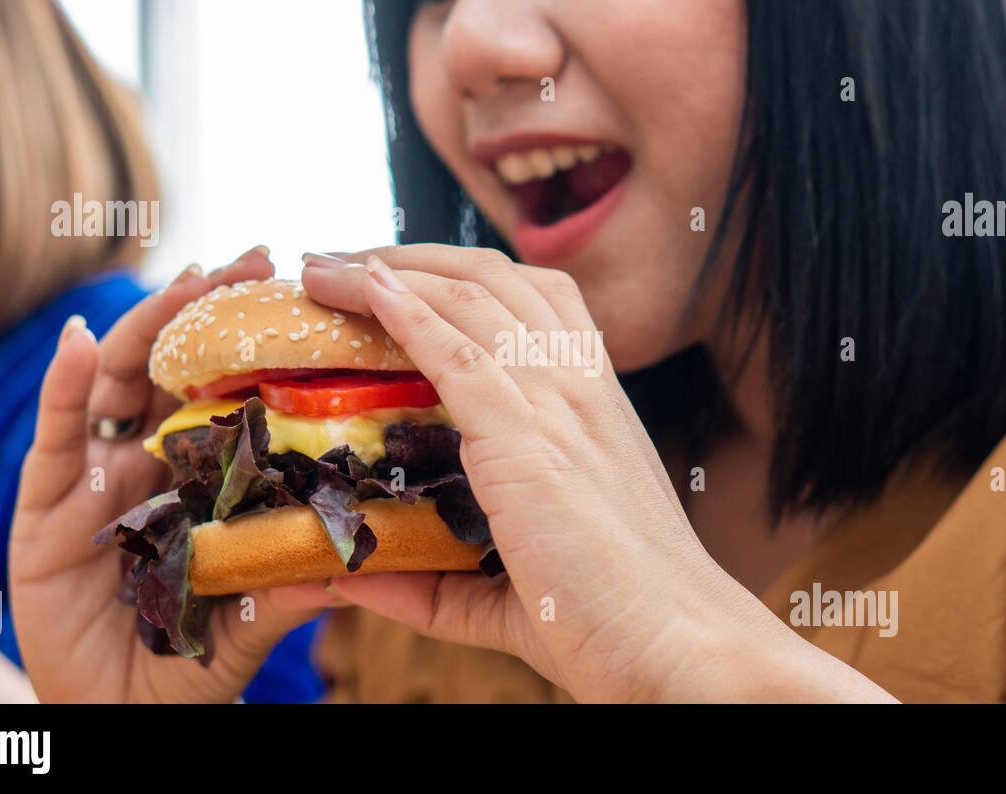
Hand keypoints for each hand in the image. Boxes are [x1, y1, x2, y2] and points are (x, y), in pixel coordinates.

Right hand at [10, 248, 339, 702]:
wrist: (122, 717)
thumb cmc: (192, 662)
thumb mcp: (254, 616)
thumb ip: (293, 581)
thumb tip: (363, 552)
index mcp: (206, 474)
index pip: (237, 392)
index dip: (266, 344)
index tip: (310, 294)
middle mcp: (154, 459)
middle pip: (182, 365)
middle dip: (216, 309)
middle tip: (261, 259)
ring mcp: (100, 472)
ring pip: (122, 379)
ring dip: (154, 324)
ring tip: (193, 281)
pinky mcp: (48, 501)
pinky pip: (55, 433)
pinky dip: (63, 384)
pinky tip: (78, 339)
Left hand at [301, 245, 894, 702]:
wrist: (677, 647)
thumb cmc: (613, 622)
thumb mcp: (512, 588)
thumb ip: (432, 582)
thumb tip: (350, 577)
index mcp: (593, 406)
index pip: (531, 303)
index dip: (459, 279)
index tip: (392, 281)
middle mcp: (579, 386)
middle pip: (491, 277)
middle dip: (412, 258)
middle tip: (340, 265)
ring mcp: (558, 402)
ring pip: (467, 294)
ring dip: (389, 268)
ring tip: (327, 268)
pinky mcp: (528, 435)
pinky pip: (453, 345)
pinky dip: (401, 306)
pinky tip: (356, 287)